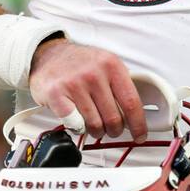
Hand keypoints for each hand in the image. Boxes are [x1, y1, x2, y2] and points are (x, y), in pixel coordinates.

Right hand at [28, 38, 148, 141]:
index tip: (140, 135)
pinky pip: (75, 125)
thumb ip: (120, 86)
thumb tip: (136, 116)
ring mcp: (75, 84)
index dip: (138, 124)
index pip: (132, 102)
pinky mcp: (56, 94)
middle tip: (112, 130)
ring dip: (96, 131)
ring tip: (93, 124)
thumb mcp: (106, 64)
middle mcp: (94, 73)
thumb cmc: (80, 63)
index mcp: (112, 65)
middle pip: (114, 118)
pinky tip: (77, 120)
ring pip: (95, 125)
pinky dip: (78, 128)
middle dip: (115, 130)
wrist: (49, 55)